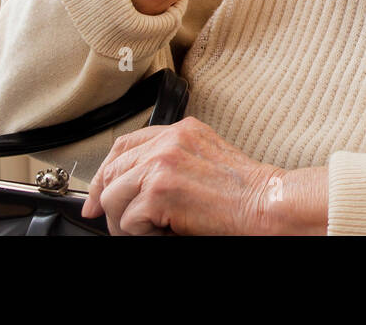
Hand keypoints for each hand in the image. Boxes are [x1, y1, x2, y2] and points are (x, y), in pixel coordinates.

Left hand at [80, 117, 282, 235]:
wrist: (267, 203)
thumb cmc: (244, 190)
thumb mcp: (206, 158)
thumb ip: (173, 159)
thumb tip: (135, 182)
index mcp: (181, 131)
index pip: (125, 144)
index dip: (105, 172)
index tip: (99, 196)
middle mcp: (168, 142)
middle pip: (112, 170)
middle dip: (107, 202)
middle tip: (121, 224)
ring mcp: (162, 165)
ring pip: (113, 197)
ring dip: (124, 222)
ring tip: (148, 231)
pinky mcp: (159, 192)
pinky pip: (127, 219)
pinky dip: (139, 234)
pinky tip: (163, 232)